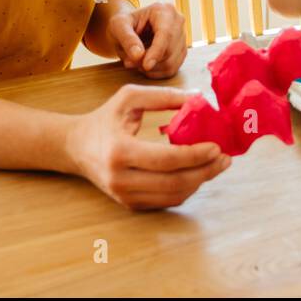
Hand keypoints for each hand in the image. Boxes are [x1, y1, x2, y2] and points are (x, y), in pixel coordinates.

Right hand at [65, 85, 230, 210]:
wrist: (75, 148)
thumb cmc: (104, 119)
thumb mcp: (129, 98)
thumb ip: (163, 96)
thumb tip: (197, 99)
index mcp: (120, 151)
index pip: (167, 159)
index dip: (195, 155)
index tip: (217, 146)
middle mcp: (121, 179)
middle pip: (174, 183)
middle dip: (205, 171)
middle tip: (225, 158)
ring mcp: (124, 195)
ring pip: (173, 196)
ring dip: (200, 182)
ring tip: (217, 165)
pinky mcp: (129, 204)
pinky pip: (166, 201)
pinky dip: (186, 189)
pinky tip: (198, 174)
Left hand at [106, 2, 187, 78]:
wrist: (130, 26)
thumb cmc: (124, 23)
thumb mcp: (118, 26)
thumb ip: (127, 39)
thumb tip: (138, 55)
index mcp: (164, 10)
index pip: (166, 34)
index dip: (157, 52)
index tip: (145, 66)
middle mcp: (178, 22)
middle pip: (170, 50)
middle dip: (150, 62)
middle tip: (129, 63)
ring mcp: (182, 37)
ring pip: (172, 63)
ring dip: (152, 69)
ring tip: (136, 63)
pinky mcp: (181, 51)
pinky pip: (172, 69)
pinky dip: (157, 72)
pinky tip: (145, 66)